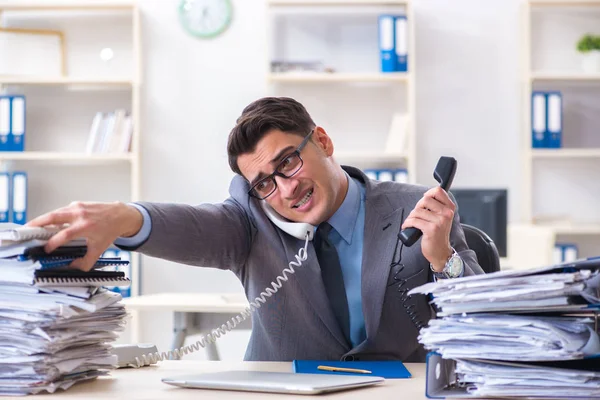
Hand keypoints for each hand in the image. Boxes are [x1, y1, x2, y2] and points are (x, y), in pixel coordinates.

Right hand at [26, 201, 142, 270]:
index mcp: (86, 227)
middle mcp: (80, 215)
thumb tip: (72, 267)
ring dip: (42, 219)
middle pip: (54, 217)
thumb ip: (86, 261)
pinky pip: (61, 211)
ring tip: (31, 227)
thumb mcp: (99, 249)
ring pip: (55, 212)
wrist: (120, 215)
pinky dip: (52, 217)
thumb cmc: (109, 231)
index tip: (46, 249)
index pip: (64, 235)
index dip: (53, 243)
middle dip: (38, 223)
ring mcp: (78, 207)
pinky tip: (47, 223)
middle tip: (26, 229)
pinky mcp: (77, 204)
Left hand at [401, 187, 454, 271]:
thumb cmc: (438, 234)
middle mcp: (446, 213)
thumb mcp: (442, 218)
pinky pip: (413, 221)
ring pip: (417, 211)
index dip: (428, 193)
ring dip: (411, 217)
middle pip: (425, 199)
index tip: (423, 202)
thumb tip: (425, 196)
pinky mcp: (431, 229)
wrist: (441, 252)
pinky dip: (407, 223)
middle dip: (417, 207)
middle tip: (417, 215)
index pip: (438, 191)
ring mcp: (439, 221)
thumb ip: (437, 206)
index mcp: (450, 208)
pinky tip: (407, 227)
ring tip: (412, 222)